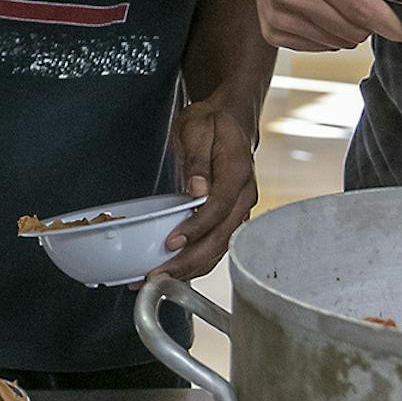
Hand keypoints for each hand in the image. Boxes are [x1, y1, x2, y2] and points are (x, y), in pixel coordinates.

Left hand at [146, 99, 257, 283]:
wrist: (231, 119)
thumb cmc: (214, 122)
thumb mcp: (198, 128)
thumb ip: (197, 160)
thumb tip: (197, 189)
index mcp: (237, 172)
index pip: (218, 208)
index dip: (195, 229)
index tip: (172, 242)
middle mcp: (244, 196)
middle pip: (221, 237)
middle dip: (188, 261)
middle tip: (158, 275)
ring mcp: (239, 209)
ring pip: (219, 248)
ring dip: (190, 268)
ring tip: (159, 280)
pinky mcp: (230, 217)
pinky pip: (217, 245)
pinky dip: (196, 262)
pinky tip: (174, 271)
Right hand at [240, 0, 401, 50]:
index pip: (362, 9)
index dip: (395, 25)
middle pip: (354, 30)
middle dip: (372, 19)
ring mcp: (279, 16)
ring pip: (340, 42)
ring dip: (350, 27)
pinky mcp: (273, 31)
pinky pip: (321, 47)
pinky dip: (330, 33)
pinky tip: (321, 8)